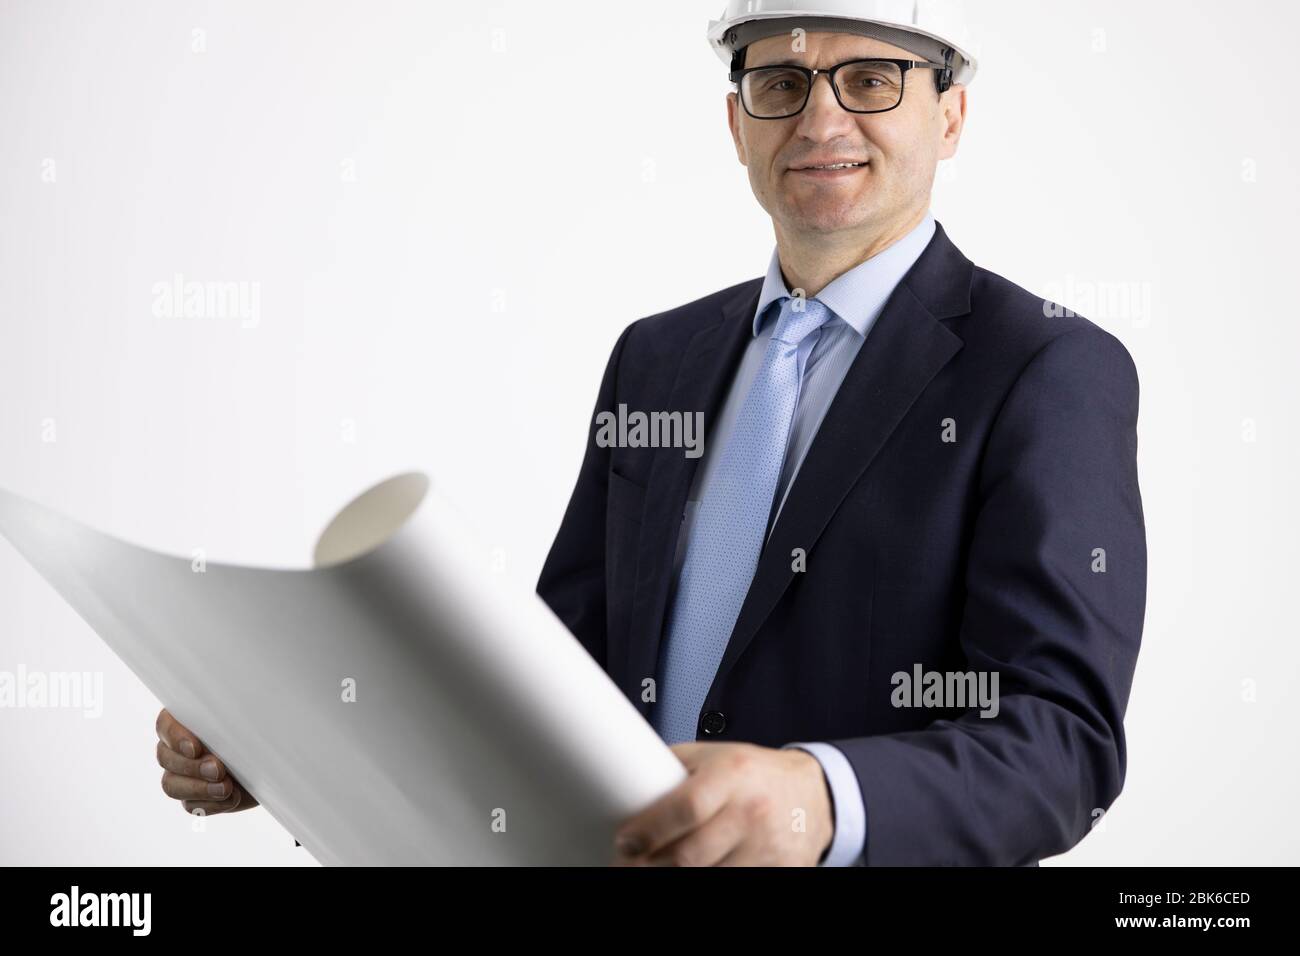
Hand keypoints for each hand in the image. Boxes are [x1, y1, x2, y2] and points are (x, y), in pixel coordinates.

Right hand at [155, 708, 257, 815]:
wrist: (275, 760)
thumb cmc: (262, 730)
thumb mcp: (252, 718)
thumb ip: (236, 714)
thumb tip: (234, 703)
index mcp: (187, 720)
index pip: (165, 725)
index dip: (176, 738)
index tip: (196, 748)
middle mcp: (178, 747)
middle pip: (165, 757)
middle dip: (192, 766)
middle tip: (219, 770)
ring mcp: (182, 774)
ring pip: (171, 785)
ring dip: (199, 788)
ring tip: (226, 788)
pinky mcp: (194, 797)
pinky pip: (191, 806)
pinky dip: (212, 804)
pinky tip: (232, 798)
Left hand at [612, 741, 832, 865]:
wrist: (813, 794)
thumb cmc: (754, 773)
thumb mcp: (715, 756)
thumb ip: (673, 768)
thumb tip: (624, 781)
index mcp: (732, 773)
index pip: (687, 807)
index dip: (650, 829)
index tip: (626, 841)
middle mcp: (751, 811)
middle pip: (691, 855)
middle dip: (652, 864)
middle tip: (630, 862)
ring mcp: (768, 847)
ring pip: (708, 877)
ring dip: (677, 875)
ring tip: (659, 866)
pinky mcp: (780, 872)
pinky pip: (733, 884)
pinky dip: (710, 879)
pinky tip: (698, 870)